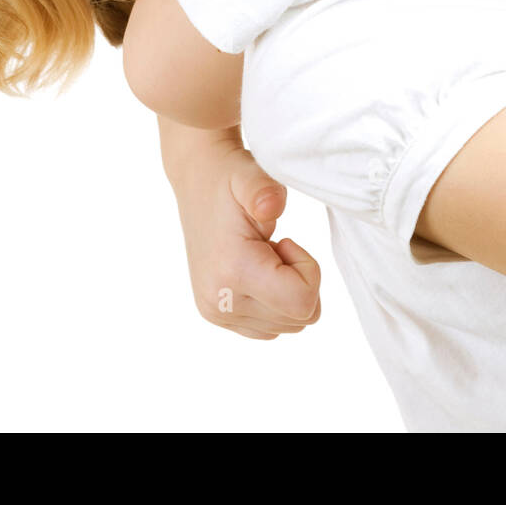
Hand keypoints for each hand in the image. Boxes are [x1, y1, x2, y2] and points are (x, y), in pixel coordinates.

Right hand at [173, 143, 321, 339]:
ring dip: (287, 291)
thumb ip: (264, 191)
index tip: (287, 241)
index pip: (302, 302)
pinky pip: (270, 329)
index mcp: (233, 271)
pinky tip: (256, 271)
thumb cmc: (230, 176)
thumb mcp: (250, 175)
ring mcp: (217, 313)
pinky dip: (274, 302)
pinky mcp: (217, 316)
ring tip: (263, 256)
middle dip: (299, 280)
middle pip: (300, 318)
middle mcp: (221, 302)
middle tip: (274, 246)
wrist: (197, 180)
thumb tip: (272, 206)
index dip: (308, 270)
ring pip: (288, 326)